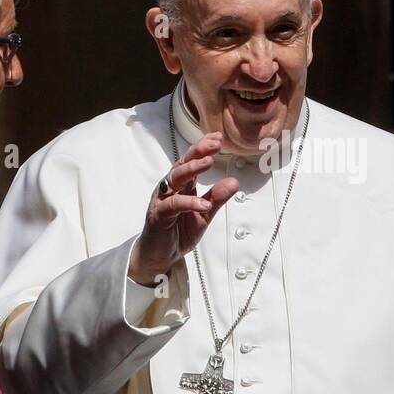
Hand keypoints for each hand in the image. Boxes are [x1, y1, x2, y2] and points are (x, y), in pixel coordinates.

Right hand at [128, 132, 239, 285]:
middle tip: (215, 143)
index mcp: (181, 186)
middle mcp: (170, 188)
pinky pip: (173, 205)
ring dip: (192, 169)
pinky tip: (203, 204)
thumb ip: (217, 198)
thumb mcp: (204, 215)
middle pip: (183, 164)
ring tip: (209, 163)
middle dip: (198, 152)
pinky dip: (188, 203)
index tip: (218, 137)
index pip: (192, 162)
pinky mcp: (158, 216)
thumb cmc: (177, 232)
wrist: (159, 256)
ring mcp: (162, 201)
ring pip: (175, 179)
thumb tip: (234, 182)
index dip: (203, 148)